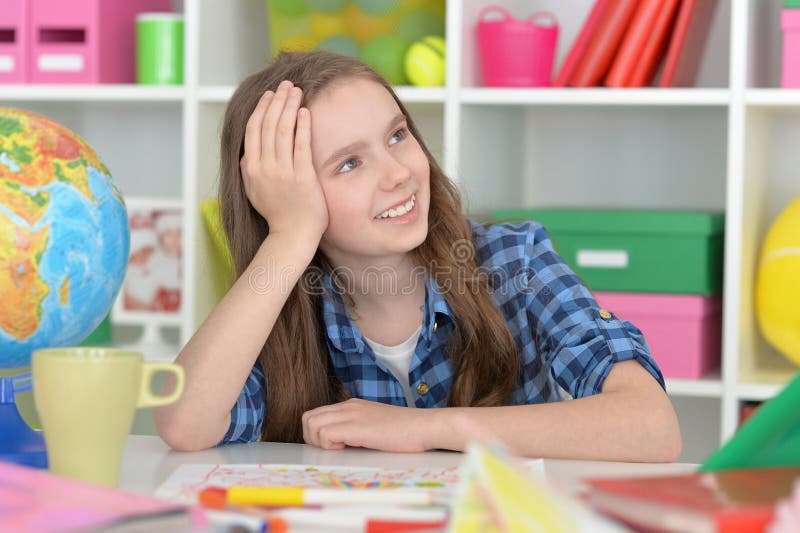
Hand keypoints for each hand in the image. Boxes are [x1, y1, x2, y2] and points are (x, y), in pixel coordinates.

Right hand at [240, 80, 327, 243]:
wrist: (292, 235)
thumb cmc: (278, 214)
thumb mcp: (254, 191)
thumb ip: (248, 171)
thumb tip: (246, 154)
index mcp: (250, 168)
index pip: (254, 130)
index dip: (262, 108)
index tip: (270, 94)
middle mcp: (264, 168)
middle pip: (268, 125)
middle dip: (278, 101)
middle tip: (286, 84)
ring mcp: (283, 172)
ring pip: (283, 131)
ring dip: (290, 107)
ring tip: (297, 91)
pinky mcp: (302, 177)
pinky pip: (301, 146)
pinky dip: (303, 126)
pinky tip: (306, 112)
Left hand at [302, 398, 430, 451]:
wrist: (425, 426)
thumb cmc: (405, 431)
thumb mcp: (375, 426)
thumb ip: (356, 429)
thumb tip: (341, 444)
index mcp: (351, 406)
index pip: (316, 414)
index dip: (316, 434)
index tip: (331, 446)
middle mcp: (348, 406)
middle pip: (308, 418)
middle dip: (312, 438)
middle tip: (332, 450)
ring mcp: (352, 414)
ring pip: (312, 424)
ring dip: (320, 442)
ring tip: (341, 449)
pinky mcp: (357, 427)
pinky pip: (325, 434)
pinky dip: (330, 446)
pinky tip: (348, 449)